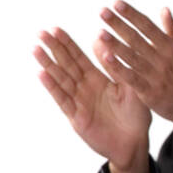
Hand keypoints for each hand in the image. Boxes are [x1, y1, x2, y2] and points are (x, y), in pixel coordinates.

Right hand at [35, 26, 151, 172]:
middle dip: (54, 49)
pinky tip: (42, 73)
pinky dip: (53, 87)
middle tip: (41, 33)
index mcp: (99, 80)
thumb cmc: (136, 115)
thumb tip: (105, 40)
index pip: (80, 59)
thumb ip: (117, 66)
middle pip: (67, 66)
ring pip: (61, 80)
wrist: (135, 143)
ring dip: (48, 64)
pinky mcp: (77, 117)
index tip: (56, 29)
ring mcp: (79, 102)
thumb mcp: (130, 86)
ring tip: (36, 49)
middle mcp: (86, 89)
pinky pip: (63, 100)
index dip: (68, 45)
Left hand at [95, 0, 172, 151]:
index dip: (132, 14)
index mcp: (171, 47)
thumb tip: (164, 10)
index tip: (117, 3)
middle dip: (118, 24)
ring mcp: (156, 75)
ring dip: (115, 44)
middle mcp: (163, 59)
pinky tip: (106, 58)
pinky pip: (132, 78)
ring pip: (132, 57)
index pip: (148, 26)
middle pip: (136, 38)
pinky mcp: (150, 92)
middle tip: (102, 11)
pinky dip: (120, 68)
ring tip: (100, 33)